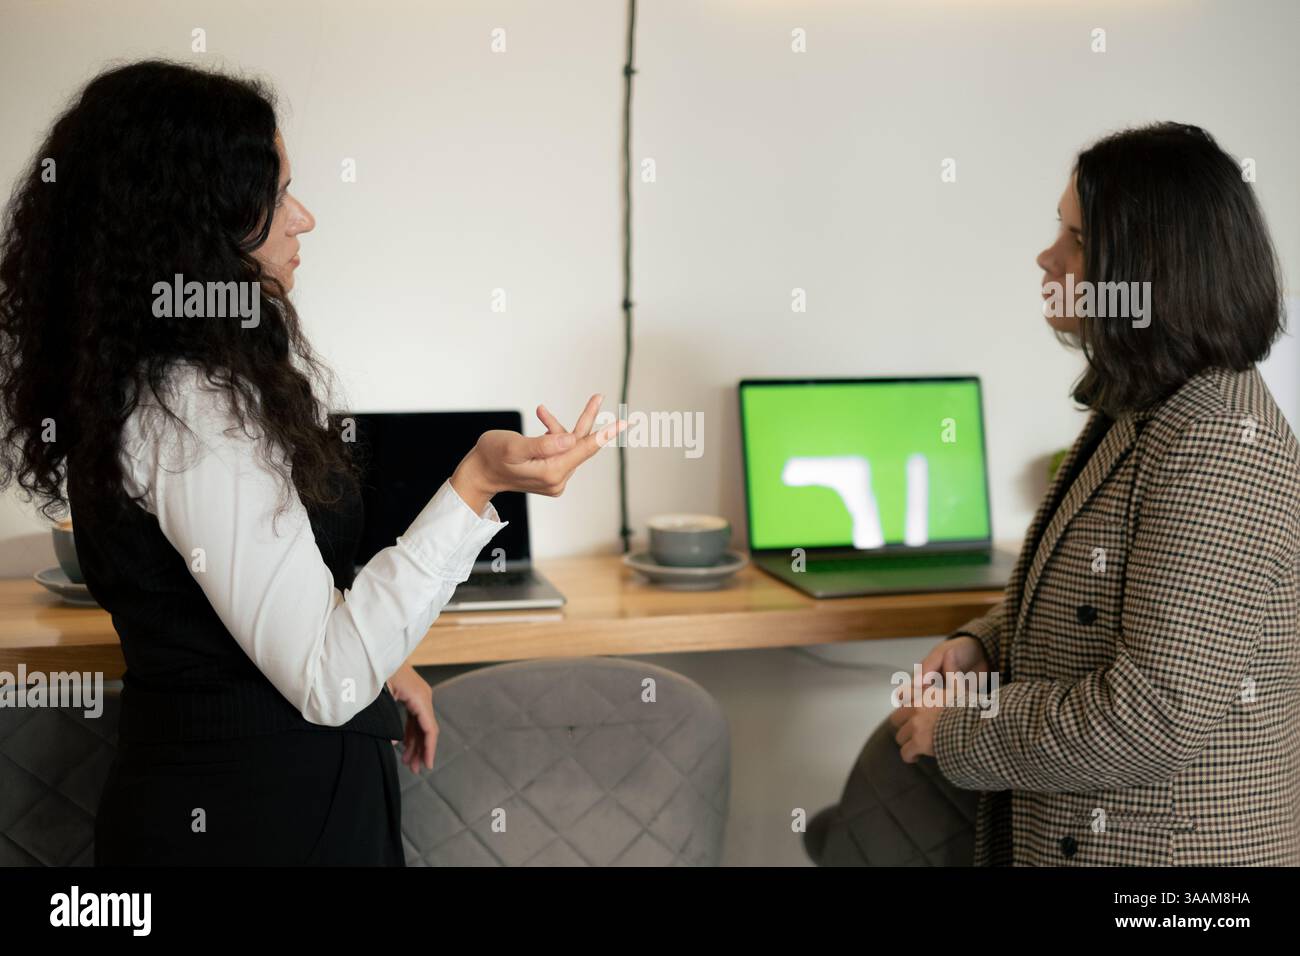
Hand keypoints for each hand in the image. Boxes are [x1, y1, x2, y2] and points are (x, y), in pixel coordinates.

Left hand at [385, 663, 436, 772]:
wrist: (375, 649)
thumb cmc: (376, 668)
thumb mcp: (379, 696)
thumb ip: (386, 720)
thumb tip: (392, 743)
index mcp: (419, 697)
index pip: (430, 728)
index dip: (429, 749)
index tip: (427, 766)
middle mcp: (423, 695)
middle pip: (427, 729)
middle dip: (422, 751)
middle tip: (416, 770)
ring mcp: (418, 694)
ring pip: (421, 724)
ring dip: (416, 744)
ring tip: (409, 762)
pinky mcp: (411, 694)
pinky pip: (415, 718)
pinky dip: (411, 733)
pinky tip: (402, 745)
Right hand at [449, 393, 626, 512]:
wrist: (479, 473)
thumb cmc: (491, 456)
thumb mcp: (513, 446)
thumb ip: (543, 444)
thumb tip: (571, 440)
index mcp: (551, 472)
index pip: (585, 449)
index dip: (605, 433)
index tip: (625, 423)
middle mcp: (557, 478)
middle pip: (580, 445)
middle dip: (585, 419)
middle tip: (598, 396)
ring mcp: (555, 478)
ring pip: (569, 445)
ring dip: (556, 426)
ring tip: (541, 411)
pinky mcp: (550, 474)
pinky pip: (560, 448)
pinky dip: (551, 433)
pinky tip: (540, 419)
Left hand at [888, 636, 988, 763]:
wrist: (977, 729)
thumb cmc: (971, 710)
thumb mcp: (962, 688)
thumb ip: (953, 672)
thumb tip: (950, 653)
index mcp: (925, 694)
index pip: (902, 698)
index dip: (905, 709)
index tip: (910, 717)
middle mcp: (917, 708)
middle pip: (895, 719)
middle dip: (902, 727)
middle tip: (912, 734)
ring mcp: (916, 725)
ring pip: (899, 737)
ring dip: (906, 743)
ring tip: (915, 748)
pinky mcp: (918, 742)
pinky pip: (905, 752)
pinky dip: (909, 756)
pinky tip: (915, 757)